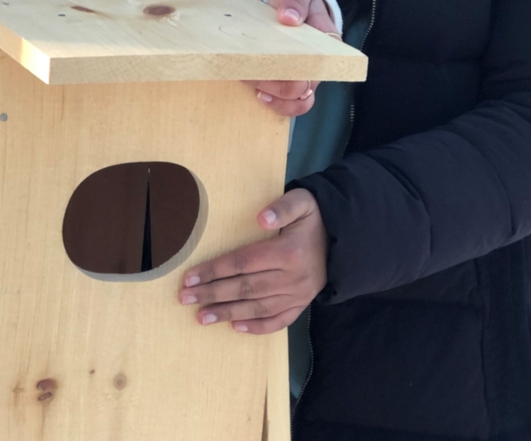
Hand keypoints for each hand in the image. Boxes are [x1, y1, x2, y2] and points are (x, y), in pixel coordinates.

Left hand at [178, 189, 327, 333]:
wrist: (345, 240)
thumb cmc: (315, 217)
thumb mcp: (303, 202)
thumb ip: (283, 207)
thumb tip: (261, 218)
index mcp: (289, 252)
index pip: (243, 263)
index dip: (215, 270)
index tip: (190, 277)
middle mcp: (293, 278)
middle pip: (245, 288)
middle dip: (212, 294)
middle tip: (185, 299)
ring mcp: (298, 295)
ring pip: (258, 308)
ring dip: (227, 314)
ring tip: (201, 317)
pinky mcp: (302, 305)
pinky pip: (278, 321)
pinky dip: (257, 327)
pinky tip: (236, 328)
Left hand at [246, 0, 340, 116]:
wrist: (287, 7)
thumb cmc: (295, 2)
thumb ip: (295, 2)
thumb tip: (289, 17)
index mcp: (329, 45)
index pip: (322, 65)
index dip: (301, 70)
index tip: (278, 64)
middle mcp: (320, 66)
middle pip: (305, 87)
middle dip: (278, 84)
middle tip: (252, 73)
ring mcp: (306, 77)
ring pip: (299, 101)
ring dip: (277, 99)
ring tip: (257, 89)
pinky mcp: (291, 83)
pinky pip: (289, 103)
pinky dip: (275, 104)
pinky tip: (258, 95)